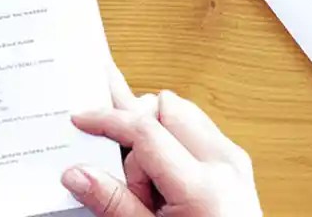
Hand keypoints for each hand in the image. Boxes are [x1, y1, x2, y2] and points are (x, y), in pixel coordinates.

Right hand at [61, 66, 261, 216]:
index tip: (81, 120)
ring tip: (149, 184)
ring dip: (155, 134)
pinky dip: (172, 141)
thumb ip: (112, 203)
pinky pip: (194, 128)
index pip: (144, 129)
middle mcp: (223, 163)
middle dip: (137, 131)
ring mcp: (233, 159)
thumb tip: (76, 174)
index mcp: (203, 185)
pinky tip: (163, 177)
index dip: (107, 120)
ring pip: (180, 113)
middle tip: (127, 177)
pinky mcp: (235, 161)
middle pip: (164, 108)